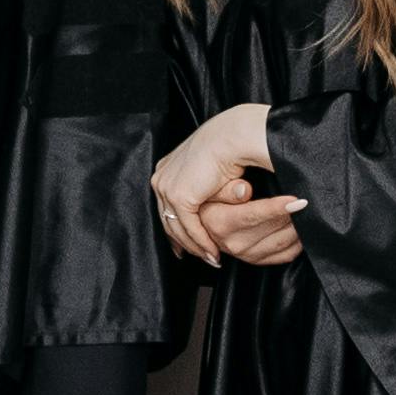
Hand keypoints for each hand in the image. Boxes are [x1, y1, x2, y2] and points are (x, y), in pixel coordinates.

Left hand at [152, 102, 275, 264]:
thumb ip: (202, 187)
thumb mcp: (209, 171)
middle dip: (183, 242)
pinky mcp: (179, 196)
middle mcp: (161, 177)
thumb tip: (208, 204)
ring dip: (195, 246)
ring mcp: (167, 187)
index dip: (176, 227)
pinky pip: (190, 227)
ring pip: (177, 227)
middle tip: (199, 257)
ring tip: (211, 258)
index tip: (183, 245)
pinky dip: (203, 242)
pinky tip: (213, 252)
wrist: (234, 136)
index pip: (166, 205)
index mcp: (166, 168)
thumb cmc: (229, 147)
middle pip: (168, 219)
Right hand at [203, 191, 305, 267]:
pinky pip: (285, 255)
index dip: (279, 207)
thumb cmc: (211, 203)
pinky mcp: (257, 261)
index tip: (299, 201)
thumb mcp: (214, 191)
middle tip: (309, 202)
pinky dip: (298, 243)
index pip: (255, 215)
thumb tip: (245, 189)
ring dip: (299, 228)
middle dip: (295, 215)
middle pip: (274, 228)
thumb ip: (229, 189)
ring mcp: (246, 255)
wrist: (203, 226)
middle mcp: (234, 243)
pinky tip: (301, 230)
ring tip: (307, 213)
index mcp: (222, 223)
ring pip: (283, 242)